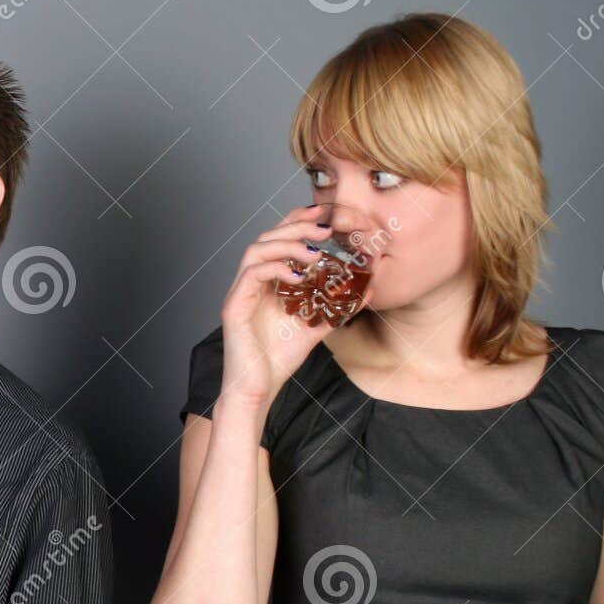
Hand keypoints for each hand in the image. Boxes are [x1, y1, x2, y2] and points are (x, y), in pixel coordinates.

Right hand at [219, 204, 369, 405]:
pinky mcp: (234, 306)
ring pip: (256, 250)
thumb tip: (369, 289)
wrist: (257, 389)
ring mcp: (241, 293)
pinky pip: (252, 275)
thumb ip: (338, 306)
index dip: (297, 222)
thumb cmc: (278, 359)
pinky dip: (275, 269)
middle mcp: (251, 282)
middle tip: (324, 229)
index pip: (278, 240)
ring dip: (287, 245)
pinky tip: (296, 276)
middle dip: (296, 227)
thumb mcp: (316, 327)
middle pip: (267, 237)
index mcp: (267, 282)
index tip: (321, 214)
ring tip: (313, 253)